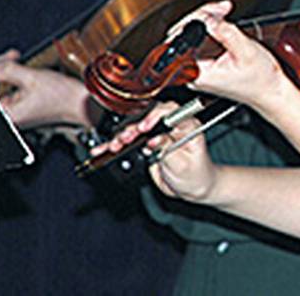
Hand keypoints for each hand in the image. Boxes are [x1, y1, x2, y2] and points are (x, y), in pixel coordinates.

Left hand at [0, 50, 95, 129]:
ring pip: (2, 87)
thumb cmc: (64, 97)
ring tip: (17, 58)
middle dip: (0, 69)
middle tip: (10, 56)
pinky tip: (24, 70)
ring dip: (9, 71)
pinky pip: (13, 90)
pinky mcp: (25, 107)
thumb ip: (6, 69)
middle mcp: (11, 116)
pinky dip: (17, 78)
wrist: (86, 103)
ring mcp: (18, 112)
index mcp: (8, 115)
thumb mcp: (32, 77)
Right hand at [94, 101, 219, 202]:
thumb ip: (168, 150)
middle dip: (134, 127)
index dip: (155, 116)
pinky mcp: (145, 145)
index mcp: (187, 125)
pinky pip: (129, 142)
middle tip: (126, 139)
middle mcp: (171, 126)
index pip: (170, 111)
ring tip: (114, 146)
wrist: (192, 188)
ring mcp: (157, 135)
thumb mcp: (183, 164)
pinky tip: (104, 149)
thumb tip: (154, 140)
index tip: (144, 127)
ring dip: (122, 136)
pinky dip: (115, 145)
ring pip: (135, 129)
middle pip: (148, 118)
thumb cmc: (196, 175)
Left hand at [168, 0, 298, 113]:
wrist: (271, 91)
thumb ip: (226, 32)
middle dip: (202, 15)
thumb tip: (208, 18)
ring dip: (206, 18)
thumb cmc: (261, 80)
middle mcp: (192, 73)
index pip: (179, 39)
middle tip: (220, 9)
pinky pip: (199, 39)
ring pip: (190, 34)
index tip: (209, 13)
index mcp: (197, 74)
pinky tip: (220, 19)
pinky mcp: (204, 64)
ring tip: (223, 10)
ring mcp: (197, 68)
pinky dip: (210, 26)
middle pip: (182, 34)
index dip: (193, 20)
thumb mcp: (246, 51)